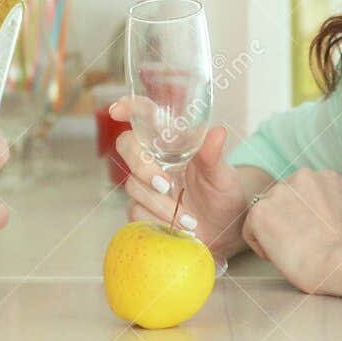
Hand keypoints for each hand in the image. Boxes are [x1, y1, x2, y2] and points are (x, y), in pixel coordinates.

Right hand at [112, 97, 246, 262]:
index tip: (117, 110)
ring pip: (134, 185)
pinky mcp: (141, 209)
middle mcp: (155, 159)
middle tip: (165, 185)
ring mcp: (144, 184)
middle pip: (127, 146)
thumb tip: (217, 132)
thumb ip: (214, 156)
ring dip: (161, 204)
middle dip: (143, 166)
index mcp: (173, 142)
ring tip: (190, 221)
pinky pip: (136, 211)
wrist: (223, 232)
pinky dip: (158, 221)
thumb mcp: (224, 177)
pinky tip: (179, 229)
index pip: (146, 116)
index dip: (130, 108)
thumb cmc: (222, 196)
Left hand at [241, 168, 341, 293]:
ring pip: (265, 214)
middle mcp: (299, 176)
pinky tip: (279, 254)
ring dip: (273, 232)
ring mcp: (277, 191)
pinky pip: (251, 230)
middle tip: (299, 244)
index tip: (312, 234)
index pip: (300, 193)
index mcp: (324, 177)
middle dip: (285, 221)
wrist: (338, 261)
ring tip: (292, 251)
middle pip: (281, 200)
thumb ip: (331, 209)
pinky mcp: (259, 211)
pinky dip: (261, 246)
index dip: (303, 217)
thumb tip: (329, 219)